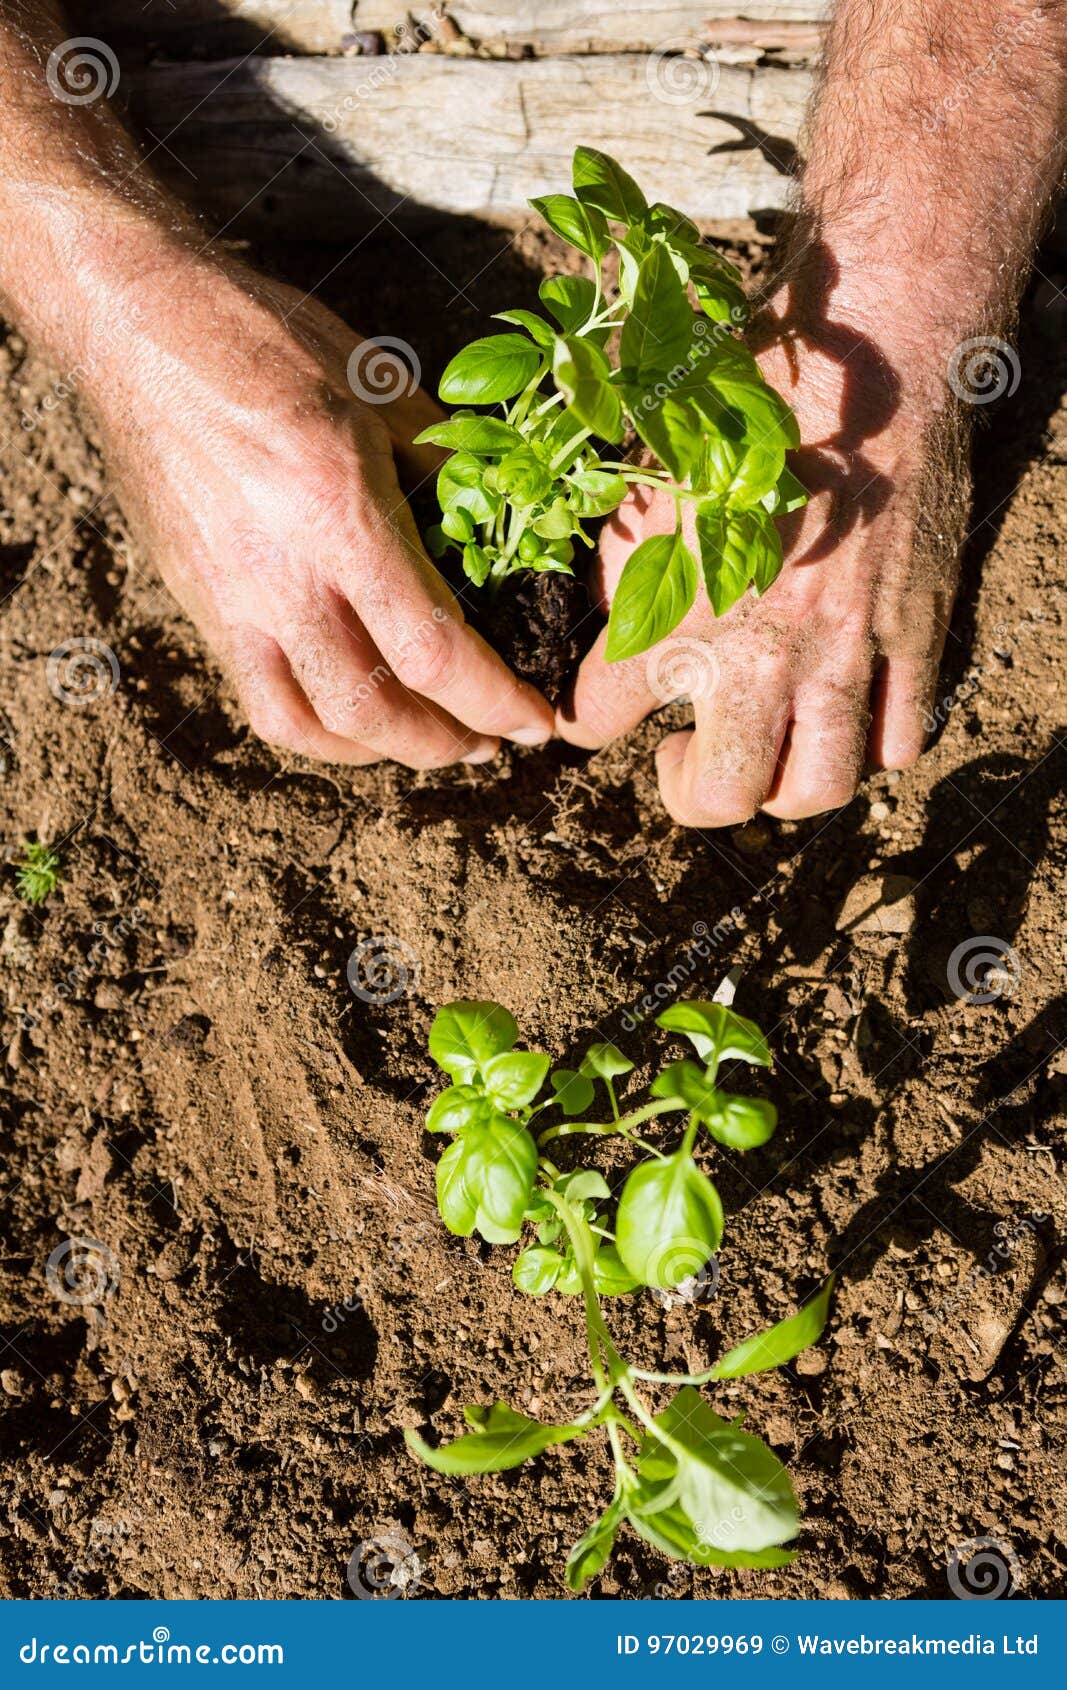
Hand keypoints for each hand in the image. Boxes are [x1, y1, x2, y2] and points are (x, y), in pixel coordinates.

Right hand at [89, 255, 554, 767]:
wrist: (138, 327)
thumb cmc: (265, 339)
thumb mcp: (378, 385)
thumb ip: (440, 466)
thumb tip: (494, 524)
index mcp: (338, 513)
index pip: (430, 650)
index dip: (494, 701)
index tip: (536, 720)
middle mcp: (280, 574)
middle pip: (372, 711)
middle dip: (447, 744)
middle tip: (493, 743)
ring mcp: (231, 598)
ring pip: (311, 725)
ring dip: (383, 753)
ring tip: (429, 745)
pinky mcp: (199, 605)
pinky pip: (261, 701)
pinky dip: (317, 732)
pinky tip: (354, 723)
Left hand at [557, 286, 964, 825]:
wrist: (873, 354)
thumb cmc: (746, 395)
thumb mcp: (645, 472)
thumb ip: (620, 562)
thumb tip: (608, 613)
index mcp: (671, 613)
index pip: (595, 718)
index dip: (582, 721)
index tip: (590, 713)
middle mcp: (756, 654)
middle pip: (718, 795)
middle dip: (688, 793)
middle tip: (680, 758)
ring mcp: (842, 653)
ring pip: (815, 787)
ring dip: (781, 788)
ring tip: (766, 752)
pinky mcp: (912, 636)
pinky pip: (898, 739)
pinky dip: (870, 745)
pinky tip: (847, 715)